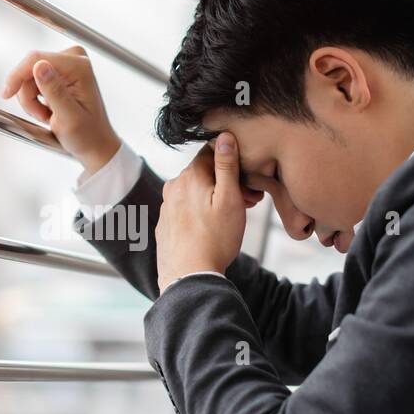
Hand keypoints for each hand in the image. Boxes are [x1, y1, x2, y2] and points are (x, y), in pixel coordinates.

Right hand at [1, 46, 119, 173]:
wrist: (94, 143)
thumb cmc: (87, 135)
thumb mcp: (68, 117)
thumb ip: (54, 91)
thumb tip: (38, 65)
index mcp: (79, 66)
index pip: (36, 58)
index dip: (16, 76)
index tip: (6, 95)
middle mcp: (74, 58)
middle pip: (30, 68)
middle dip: (28, 95)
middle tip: (41, 116)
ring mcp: (66, 63)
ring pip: (28, 76)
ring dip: (31, 100)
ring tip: (46, 117)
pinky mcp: (59, 71)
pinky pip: (33, 80)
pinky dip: (35, 99)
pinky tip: (47, 111)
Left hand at [157, 132, 246, 291]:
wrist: (188, 277)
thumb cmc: (214, 239)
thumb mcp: (229, 198)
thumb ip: (226, 166)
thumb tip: (224, 136)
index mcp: (189, 176)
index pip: (212, 153)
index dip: (232, 163)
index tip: (246, 182)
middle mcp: (173, 187)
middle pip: (204, 174)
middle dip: (226, 183)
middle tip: (248, 202)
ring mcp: (167, 207)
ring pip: (195, 193)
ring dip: (214, 199)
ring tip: (231, 219)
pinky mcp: (165, 225)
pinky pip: (186, 211)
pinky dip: (200, 214)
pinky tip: (212, 231)